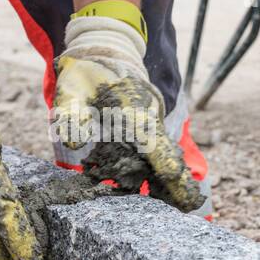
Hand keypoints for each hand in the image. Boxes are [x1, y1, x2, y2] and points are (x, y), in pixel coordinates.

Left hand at [52, 8, 201, 212]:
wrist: (105, 50)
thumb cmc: (86, 71)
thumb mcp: (70, 88)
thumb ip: (70, 113)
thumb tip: (75, 142)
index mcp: (133, 112)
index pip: (155, 144)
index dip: (168, 169)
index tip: (180, 187)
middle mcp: (148, 119)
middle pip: (166, 157)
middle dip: (177, 183)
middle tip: (189, 209)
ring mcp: (150, 122)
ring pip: (162, 157)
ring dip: (168, 181)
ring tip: (180, 206)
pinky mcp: (146, 126)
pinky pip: (154, 152)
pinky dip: (158, 172)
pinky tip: (159, 191)